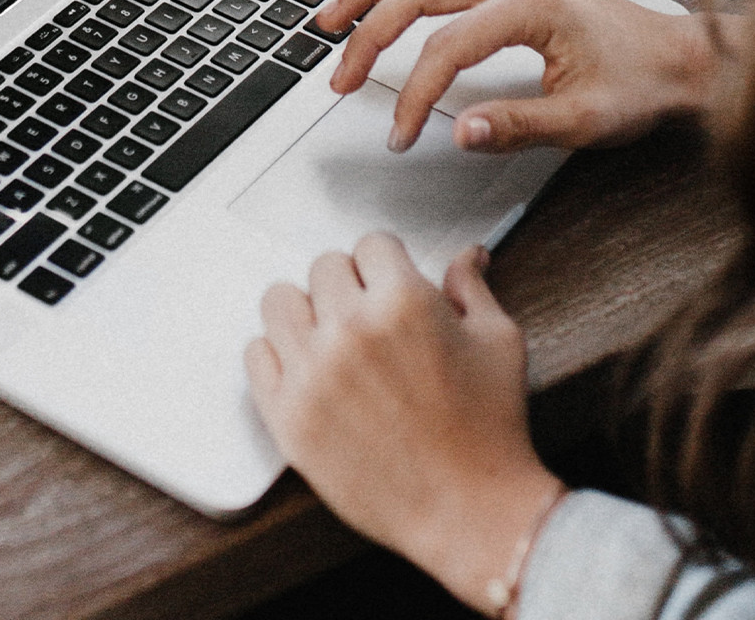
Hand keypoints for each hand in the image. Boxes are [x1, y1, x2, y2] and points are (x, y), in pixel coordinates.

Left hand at [245, 234, 565, 611]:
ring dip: (306, 311)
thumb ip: (471, 289)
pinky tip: (307, 369)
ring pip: (279, 301)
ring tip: (330, 336)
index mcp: (403, 302)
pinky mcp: (287, 416)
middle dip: (349, 284)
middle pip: (323, 267)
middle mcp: (350, 330)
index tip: (389, 282)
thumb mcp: (498, 343)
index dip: (386, 263)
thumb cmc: (490, 431)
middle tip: (367, 315)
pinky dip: (277, 355)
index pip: (371, 243)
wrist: (468, 511)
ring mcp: (311, 373)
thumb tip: (468, 256)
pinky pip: (255, 355)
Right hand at [315, 0, 734, 152]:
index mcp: (535, 3)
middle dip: (368, 36)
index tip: (401, 134)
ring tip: (329, 22)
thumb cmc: (643, 84)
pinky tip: (376, 2)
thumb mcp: (585, 121)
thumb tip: (460, 131)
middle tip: (340, 80)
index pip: (446, 47)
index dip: (414, 95)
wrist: (683, 57)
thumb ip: (518, 126)